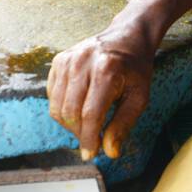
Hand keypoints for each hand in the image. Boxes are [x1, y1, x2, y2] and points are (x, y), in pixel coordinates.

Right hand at [46, 20, 155, 160]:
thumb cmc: (135, 69)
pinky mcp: (59, 60)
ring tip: (86, 125)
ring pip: (57, 106)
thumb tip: (109, 152)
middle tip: (93, 139)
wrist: (127, 37)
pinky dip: (62, 108)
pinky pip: (52, 94)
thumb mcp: (139, 97)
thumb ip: (123, 124)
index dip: (89, 138)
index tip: (91, 154)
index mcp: (106, 71)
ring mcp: (68, 59)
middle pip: (70, 112)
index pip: (90, 114)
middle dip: (80, 133)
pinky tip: (78, 108)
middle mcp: (83, 63)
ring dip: (69, 124)